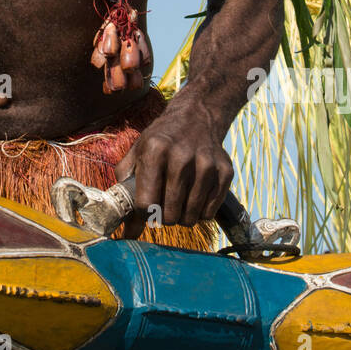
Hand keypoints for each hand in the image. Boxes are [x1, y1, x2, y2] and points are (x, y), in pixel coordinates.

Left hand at [114, 100, 232, 237]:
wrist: (197, 116)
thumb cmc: (162, 140)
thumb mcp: (137, 152)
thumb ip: (125, 189)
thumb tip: (127, 233)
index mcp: (155, 150)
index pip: (146, 204)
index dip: (143, 213)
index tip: (146, 208)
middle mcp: (182, 157)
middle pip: (169, 214)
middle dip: (163, 217)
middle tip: (163, 207)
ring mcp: (207, 164)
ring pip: (191, 217)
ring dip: (182, 217)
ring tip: (178, 202)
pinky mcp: (225, 172)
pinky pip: (209, 213)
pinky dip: (200, 212)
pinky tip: (194, 196)